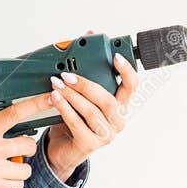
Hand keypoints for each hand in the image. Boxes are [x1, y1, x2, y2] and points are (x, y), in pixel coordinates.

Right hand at [0, 92, 56, 187]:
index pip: (14, 114)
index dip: (36, 104)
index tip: (50, 97)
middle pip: (28, 144)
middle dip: (25, 148)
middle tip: (14, 150)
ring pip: (26, 168)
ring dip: (19, 168)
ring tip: (3, 168)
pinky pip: (19, 184)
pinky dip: (13, 183)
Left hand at [41, 29, 139, 180]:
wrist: (63, 150)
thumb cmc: (75, 121)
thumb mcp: (83, 96)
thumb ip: (87, 71)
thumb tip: (86, 37)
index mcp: (121, 106)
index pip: (132, 87)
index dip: (127, 71)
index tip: (115, 56)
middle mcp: (117, 121)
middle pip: (108, 100)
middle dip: (86, 85)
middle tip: (67, 75)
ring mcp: (105, 135)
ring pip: (90, 111)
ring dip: (71, 95)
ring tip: (57, 84)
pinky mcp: (90, 144)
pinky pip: (77, 123)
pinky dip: (64, 108)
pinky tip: (55, 98)